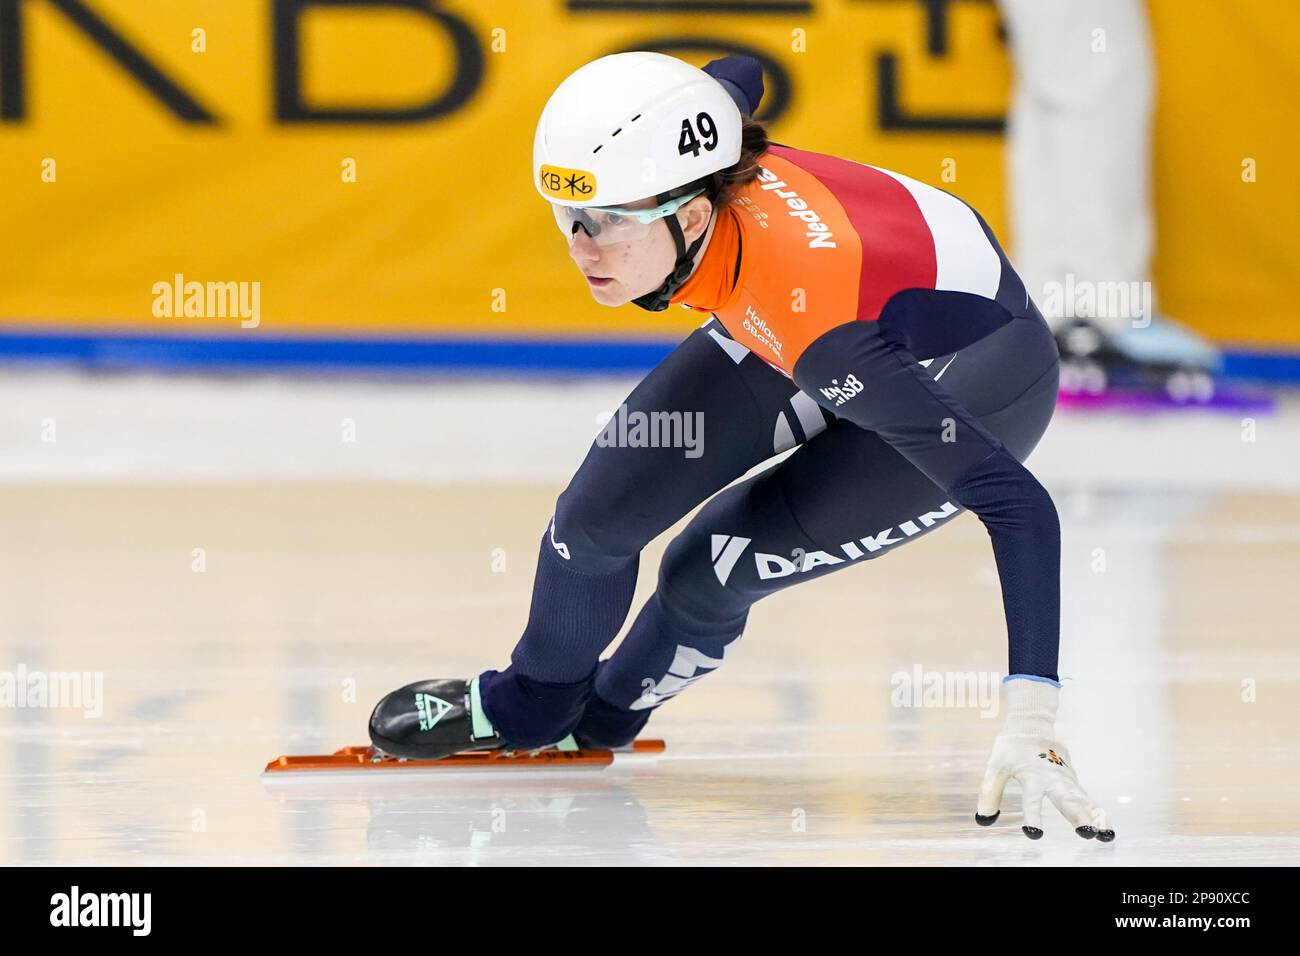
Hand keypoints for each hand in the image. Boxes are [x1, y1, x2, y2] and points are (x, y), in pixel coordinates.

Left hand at [976, 676, 1113, 841]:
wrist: (1031, 724)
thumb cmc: (1011, 747)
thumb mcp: (996, 766)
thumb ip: (990, 792)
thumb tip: (982, 820)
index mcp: (1032, 775)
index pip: (1031, 800)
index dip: (1032, 817)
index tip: (1033, 833)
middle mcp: (1052, 777)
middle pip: (1066, 800)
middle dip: (1077, 817)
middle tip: (1087, 833)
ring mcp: (1065, 777)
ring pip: (1081, 799)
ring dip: (1093, 816)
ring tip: (1105, 833)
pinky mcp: (1072, 778)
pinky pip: (1085, 796)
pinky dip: (1095, 810)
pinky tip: (1104, 825)